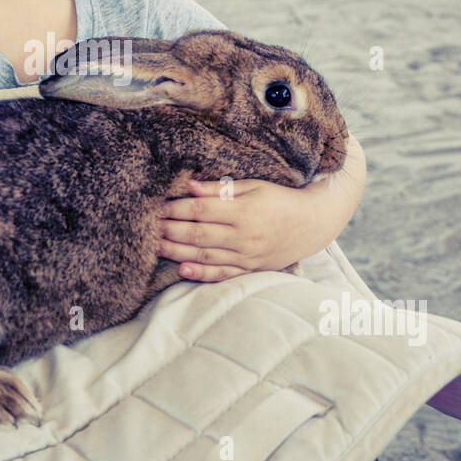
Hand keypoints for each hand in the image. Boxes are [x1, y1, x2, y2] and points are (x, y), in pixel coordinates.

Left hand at [157, 137, 366, 281]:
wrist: (313, 224)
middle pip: (198, 234)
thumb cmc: (280, 199)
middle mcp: (244, 236)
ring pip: (205, 256)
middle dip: (170, 231)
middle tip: (148, 227)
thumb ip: (221, 188)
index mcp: (244, 211)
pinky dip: (201, 274)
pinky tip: (181, 270)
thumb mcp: (255, 186)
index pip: (201, 210)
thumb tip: (189, 185)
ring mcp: (247, 256)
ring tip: (155, 247)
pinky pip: (222, 274)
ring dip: (177, 252)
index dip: (176, 208)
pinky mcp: (250, 269)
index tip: (157, 206)